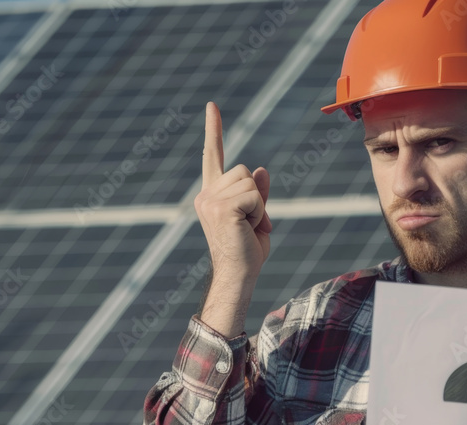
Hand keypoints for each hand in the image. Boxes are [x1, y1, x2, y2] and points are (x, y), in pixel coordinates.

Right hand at [194, 101, 271, 335]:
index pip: (214, 156)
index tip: (213, 106)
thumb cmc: (248, 252)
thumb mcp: (257, 216)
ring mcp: (209, 200)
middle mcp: (205, 194)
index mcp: (211, 194)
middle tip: (249, 224)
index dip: (215, 130)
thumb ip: (257, 192)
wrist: (239, 276)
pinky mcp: (220, 208)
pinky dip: (259, 213)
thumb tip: (261, 169)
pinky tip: (248, 229)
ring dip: (258, 206)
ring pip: (250, 182)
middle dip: (256, 196)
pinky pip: (254, 197)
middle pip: (244, 170)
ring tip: (247, 227)